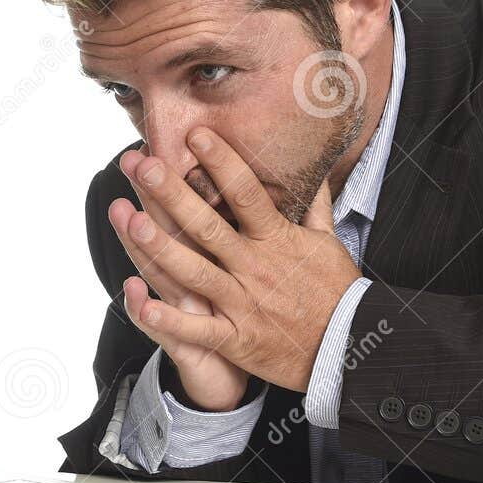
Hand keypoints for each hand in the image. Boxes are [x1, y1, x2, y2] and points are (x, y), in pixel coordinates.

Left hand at [115, 129, 361, 392]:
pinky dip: (171, 320)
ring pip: (196, 272)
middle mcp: (255, 266)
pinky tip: (143, 305)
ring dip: (162, 247)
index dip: (221, 163)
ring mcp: (244, 303)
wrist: (350, 347)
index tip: (196, 135)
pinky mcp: (238, 339)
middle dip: (173, 195)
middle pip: (209, 226)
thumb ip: (314, 205)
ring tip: (132, 221)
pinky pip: (200, 330)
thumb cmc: (336, 292)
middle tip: (143, 165)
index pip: (246, 193)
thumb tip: (313, 168)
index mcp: (276, 239)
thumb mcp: (329, 242)